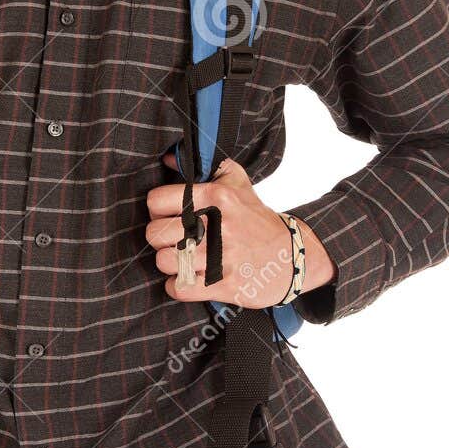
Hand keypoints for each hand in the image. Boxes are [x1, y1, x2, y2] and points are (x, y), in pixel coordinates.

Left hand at [145, 153, 334, 307]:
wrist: (292, 254)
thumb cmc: (257, 218)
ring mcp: (219, 258)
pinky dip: (178, 285)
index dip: (157, 210)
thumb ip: (205, 168)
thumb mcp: (237, 182)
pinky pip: (179, 287)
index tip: (167, 216)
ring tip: (183, 259)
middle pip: (155, 233)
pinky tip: (188, 278)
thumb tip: (167, 160)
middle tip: (176, 239)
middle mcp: (216, 226)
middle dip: (162, 238)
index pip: (157, 201)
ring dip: (171, 262)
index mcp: (215, 197)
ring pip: (164, 261)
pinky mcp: (223, 285)